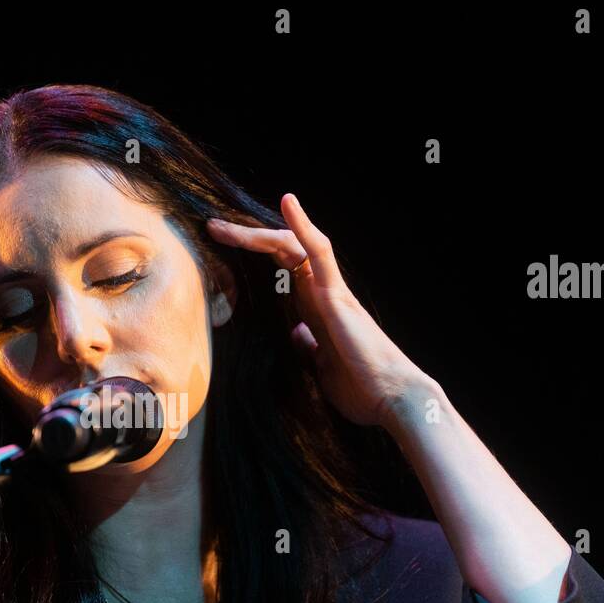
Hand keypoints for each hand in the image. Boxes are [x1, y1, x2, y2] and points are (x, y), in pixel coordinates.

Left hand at [206, 193, 429, 426]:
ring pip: (292, 246)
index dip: (253, 257)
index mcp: (316, 310)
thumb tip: (296, 334)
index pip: (280, 271)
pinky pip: (319, 251)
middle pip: (280, 252)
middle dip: (245, 240)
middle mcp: (322, 293)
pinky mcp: (337, 295)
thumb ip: (308, 348)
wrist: (391, 400)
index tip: (219, 252)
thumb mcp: (320, 368)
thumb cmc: (361, 389)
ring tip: (222, 226)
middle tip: (212, 230)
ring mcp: (330, 290)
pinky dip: (303, 225)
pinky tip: (287, 202)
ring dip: (256, 233)